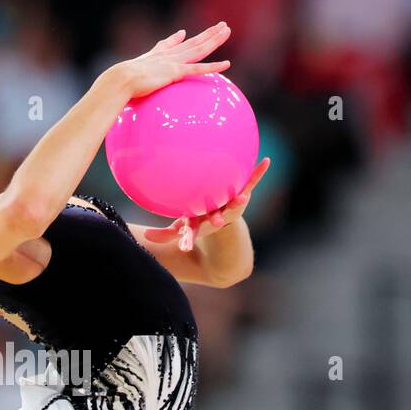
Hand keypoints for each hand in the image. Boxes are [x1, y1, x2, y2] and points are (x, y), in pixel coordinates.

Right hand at [108, 23, 232, 98]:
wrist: (121, 79)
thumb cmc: (121, 82)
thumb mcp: (130, 72)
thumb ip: (133, 74)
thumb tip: (130, 77)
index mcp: (156, 56)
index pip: (170, 45)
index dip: (178, 39)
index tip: (183, 33)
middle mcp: (167, 56)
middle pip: (192, 42)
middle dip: (207, 33)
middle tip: (222, 25)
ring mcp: (173, 62)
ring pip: (199, 48)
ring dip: (214, 39)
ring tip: (226, 30)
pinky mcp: (176, 72)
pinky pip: (199, 68)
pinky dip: (213, 66)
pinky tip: (227, 64)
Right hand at [143, 157, 271, 251]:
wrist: (228, 226)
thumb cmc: (200, 221)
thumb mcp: (183, 228)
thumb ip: (164, 235)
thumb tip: (145, 238)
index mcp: (202, 224)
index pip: (192, 232)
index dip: (187, 239)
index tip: (185, 248)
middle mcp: (217, 215)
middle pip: (216, 217)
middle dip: (217, 219)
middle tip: (218, 222)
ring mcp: (231, 204)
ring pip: (235, 202)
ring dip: (239, 200)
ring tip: (243, 198)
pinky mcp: (242, 192)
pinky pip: (250, 181)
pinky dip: (258, 173)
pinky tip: (266, 161)